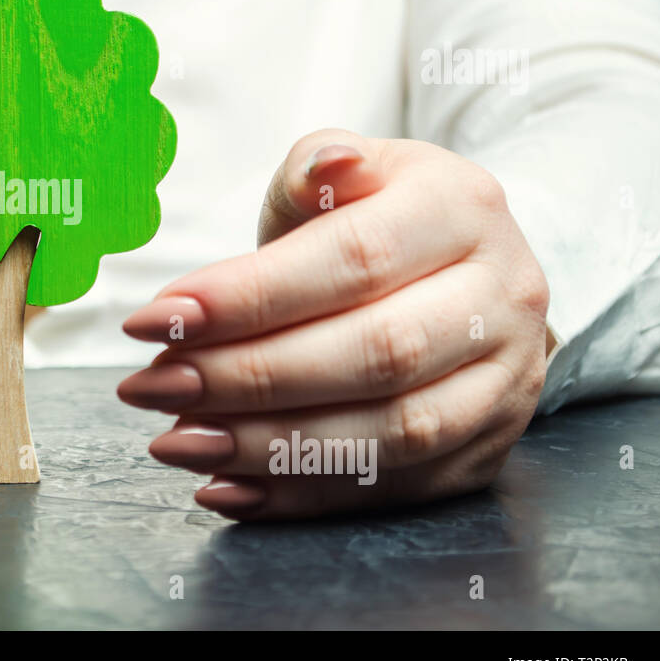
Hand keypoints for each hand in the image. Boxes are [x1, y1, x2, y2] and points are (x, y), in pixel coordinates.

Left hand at [119, 129, 550, 520]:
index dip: (249, 297)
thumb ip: (313, 170)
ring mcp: (505, 381)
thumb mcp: (342, 174)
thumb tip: (327, 163)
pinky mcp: (487, 450)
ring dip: (270, 447)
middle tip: (154, 386)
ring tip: (177, 441)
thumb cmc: (374, 219)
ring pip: (392, 433)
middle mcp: (503, 296)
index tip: (158, 319)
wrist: (457, 274)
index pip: (354, 259)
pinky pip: (395, 489)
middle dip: (247, 378)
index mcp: (462, 209)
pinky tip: (227, 487)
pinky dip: (303, 497)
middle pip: (373, 353)